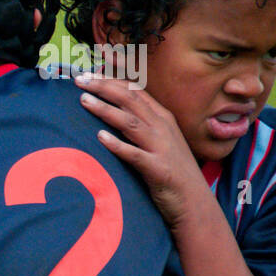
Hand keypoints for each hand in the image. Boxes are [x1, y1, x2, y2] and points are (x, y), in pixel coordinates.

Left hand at [74, 72, 204, 228]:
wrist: (195, 203)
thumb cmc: (172, 172)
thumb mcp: (159, 141)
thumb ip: (140, 125)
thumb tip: (115, 111)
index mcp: (162, 119)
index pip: (135, 91)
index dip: (112, 80)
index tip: (89, 72)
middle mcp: (162, 128)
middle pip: (130, 101)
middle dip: (104, 87)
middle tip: (80, 80)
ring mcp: (161, 148)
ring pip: (130, 122)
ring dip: (106, 110)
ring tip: (84, 100)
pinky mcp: (158, 169)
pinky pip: (135, 154)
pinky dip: (118, 144)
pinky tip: (100, 137)